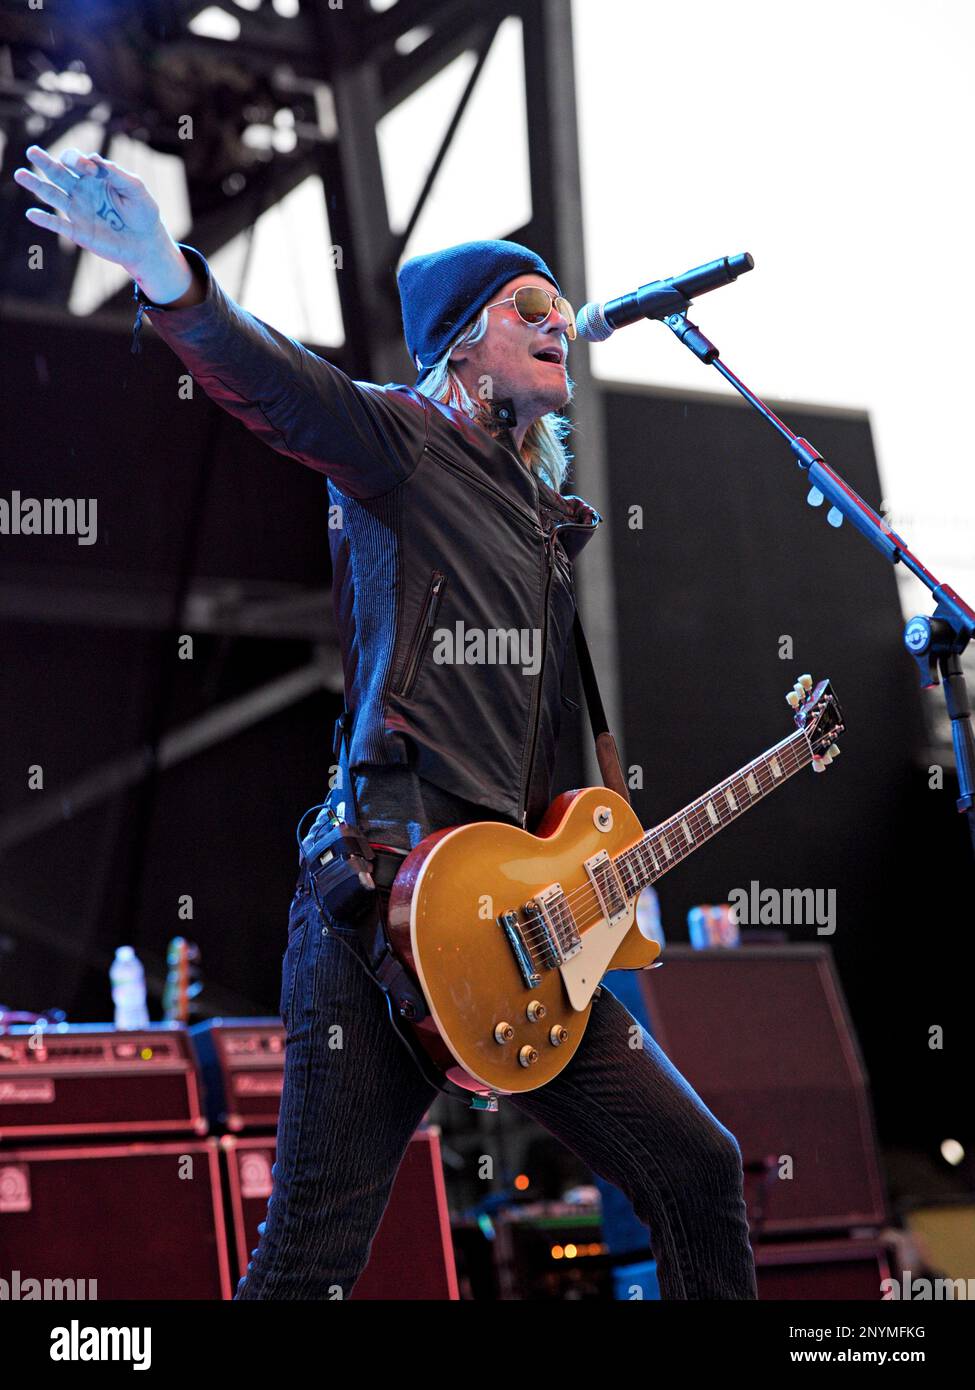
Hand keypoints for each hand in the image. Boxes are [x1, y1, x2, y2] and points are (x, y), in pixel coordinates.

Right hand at [14, 145, 165, 274]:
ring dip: (36, 185)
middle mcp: (81, 191)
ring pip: (52, 195)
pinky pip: (57, 224)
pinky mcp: (78, 231)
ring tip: (20, 175)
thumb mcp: (135, 188)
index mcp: (93, 177)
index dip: (78, 160)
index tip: (91, 169)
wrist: (147, 243)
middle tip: (32, 152)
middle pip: (58, 173)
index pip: (75, 161)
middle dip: (45, 162)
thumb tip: (96, 161)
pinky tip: (32, 213)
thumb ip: (116, 174)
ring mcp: (77, 211)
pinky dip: (45, 220)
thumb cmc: (142, 212)